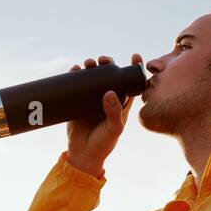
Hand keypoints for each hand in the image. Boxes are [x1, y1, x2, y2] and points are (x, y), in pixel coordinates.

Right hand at [65, 53, 141, 177]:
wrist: (83, 154)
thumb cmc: (104, 143)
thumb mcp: (113, 128)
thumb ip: (114, 112)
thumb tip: (109, 92)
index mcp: (122, 103)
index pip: (130, 82)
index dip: (134, 68)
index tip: (135, 55)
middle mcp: (108, 98)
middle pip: (110, 74)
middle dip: (108, 63)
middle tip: (103, 60)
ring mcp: (92, 99)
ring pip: (93, 76)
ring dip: (92, 66)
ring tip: (89, 63)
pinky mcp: (78, 101)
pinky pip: (77, 83)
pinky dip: (75, 74)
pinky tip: (75, 68)